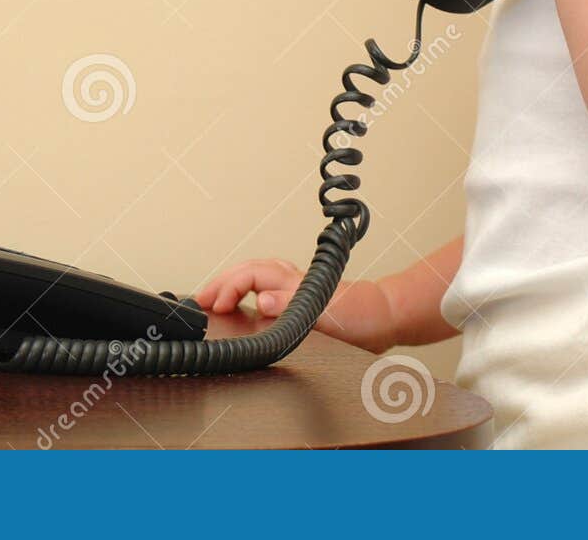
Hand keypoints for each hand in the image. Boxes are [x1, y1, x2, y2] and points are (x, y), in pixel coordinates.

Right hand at [194, 258, 395, 353]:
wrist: (387, 317)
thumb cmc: (362, 317)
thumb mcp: (327, 315)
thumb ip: (293, 306)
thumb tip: (262, 301)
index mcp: (293, 284)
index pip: (249, 276)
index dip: (228, 288)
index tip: (214, 305)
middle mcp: (291, 282)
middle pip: (247, 271)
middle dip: (221, 282)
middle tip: (200, 299)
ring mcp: (296, 288)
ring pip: (255, 275)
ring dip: (232, 283)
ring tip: (213, 298)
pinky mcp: (301, 298)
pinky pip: (266, 286)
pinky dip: (248, 290)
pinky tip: (245, 302)